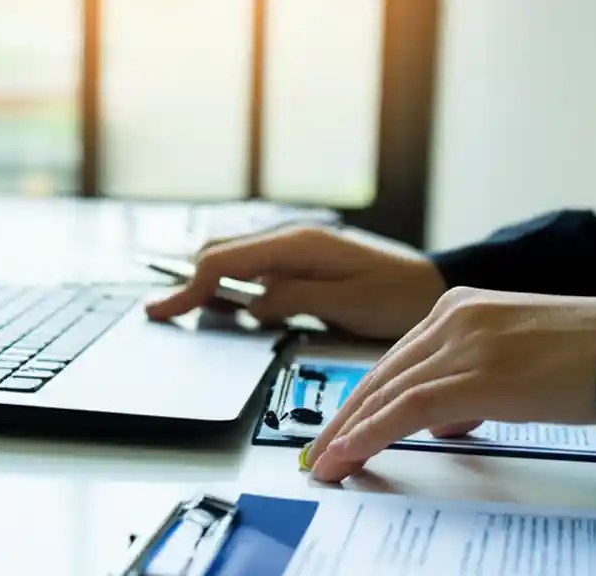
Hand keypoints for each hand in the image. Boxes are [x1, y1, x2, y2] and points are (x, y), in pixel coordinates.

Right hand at [144, 225, 446, 339]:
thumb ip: (295, 300)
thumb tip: (252, 307)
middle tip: (161, 315)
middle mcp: (291, 241)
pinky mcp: (302, 269)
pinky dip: (230, 289)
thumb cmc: (401, 295)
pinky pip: (255, 275)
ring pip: (234, 263)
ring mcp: (295, 253)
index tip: (165, 312)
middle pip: (220, 255)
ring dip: (206, 285)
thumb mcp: (348, 303)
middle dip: (188, 283)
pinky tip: (222, 309)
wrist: (435, 286)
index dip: (189, 287)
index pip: (224, 261)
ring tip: (179, 311)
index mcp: (298, 244)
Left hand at [306, 288, 595, 480]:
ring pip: (385, 392)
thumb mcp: (513, 364)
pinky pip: (405, 409)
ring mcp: (464, 343)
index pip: (393, 360)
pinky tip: (350, 455)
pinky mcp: (478, 374)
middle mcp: (453, 317)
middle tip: (316, 453)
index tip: (336, 429)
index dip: (359, 400)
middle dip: (342, 419)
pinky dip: (370, 435)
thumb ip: (468, 385)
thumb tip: (439, 422)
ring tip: (323, 465)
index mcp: (459, 307)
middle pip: (379, 375)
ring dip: (346, 434)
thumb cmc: (587, 358)